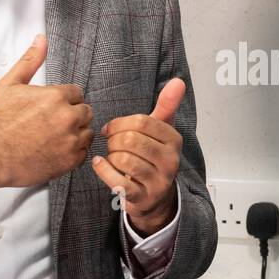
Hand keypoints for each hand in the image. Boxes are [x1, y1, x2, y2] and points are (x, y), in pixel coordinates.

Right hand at [0, 34, 92, 202]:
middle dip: (72, 115)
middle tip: (52, 123)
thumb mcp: (10, 85)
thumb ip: (30, 61)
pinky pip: (83, 153)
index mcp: (55, 97)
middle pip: (86, 112)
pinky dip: (72, 152)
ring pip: (87, 132)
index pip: (77, 93)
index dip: (65, 99)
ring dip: (75, 133)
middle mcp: (66, 118)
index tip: (53, 108)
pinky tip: (55, 149)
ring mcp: (70, 141)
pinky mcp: (69, 161)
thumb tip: (40, 41)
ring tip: (53, 136)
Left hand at [92, 78, 184, 234]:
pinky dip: (103, 170)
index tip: (110, 128)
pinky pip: (117, 181)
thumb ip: (167, 105)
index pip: (142, 122)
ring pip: (123, 160)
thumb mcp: (162, 130)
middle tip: (111, 143)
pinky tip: (100, 163)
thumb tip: (178, 81)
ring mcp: (158, 181)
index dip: (120, 123)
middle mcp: (170, 161)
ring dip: (110, 155)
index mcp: (174, 140)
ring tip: (111, 155)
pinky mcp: (142, 197)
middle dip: (113, 140)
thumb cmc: (153, 157)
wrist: (155, 196)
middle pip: (131, 140)